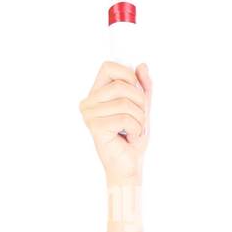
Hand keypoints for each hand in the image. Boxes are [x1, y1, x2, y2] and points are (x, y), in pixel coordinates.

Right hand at [80, 61, 151, 180]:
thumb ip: (143, 88)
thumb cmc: (132, 137)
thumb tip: (142, 66)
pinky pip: (125, 118)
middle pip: (122, 85)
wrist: (129, 165)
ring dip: (140, 119)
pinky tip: (130, 138)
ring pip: (125, 103)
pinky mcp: (95, 126)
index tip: (137, 92)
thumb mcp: (142, 108)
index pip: (108, 67)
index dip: (128, 76)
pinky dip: (136, 130)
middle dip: (140, 103)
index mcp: (97, 93)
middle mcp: (89, 102)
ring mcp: (89, 114)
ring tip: (134, 131)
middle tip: (139, 119)